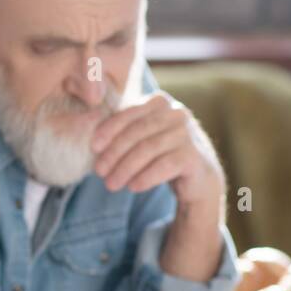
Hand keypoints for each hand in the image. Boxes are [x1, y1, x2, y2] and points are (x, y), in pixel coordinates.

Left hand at [90, 93, 224, 210]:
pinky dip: (146, 177)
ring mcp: (188, 133)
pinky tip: (133, 187)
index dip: (109, 130)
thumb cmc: (162, 154)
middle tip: (100, 172)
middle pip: (137, 132)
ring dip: (125, 168)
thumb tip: (93, 144)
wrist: (197, 176)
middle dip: (114, 153)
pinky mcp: (194, 155)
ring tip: (111, 184)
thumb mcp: (143, 138)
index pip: (129, 114)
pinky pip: (165, 165)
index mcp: (159, 102)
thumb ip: (124, 132)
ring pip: (149, 149)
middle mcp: (176, 113)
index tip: (93, 148)